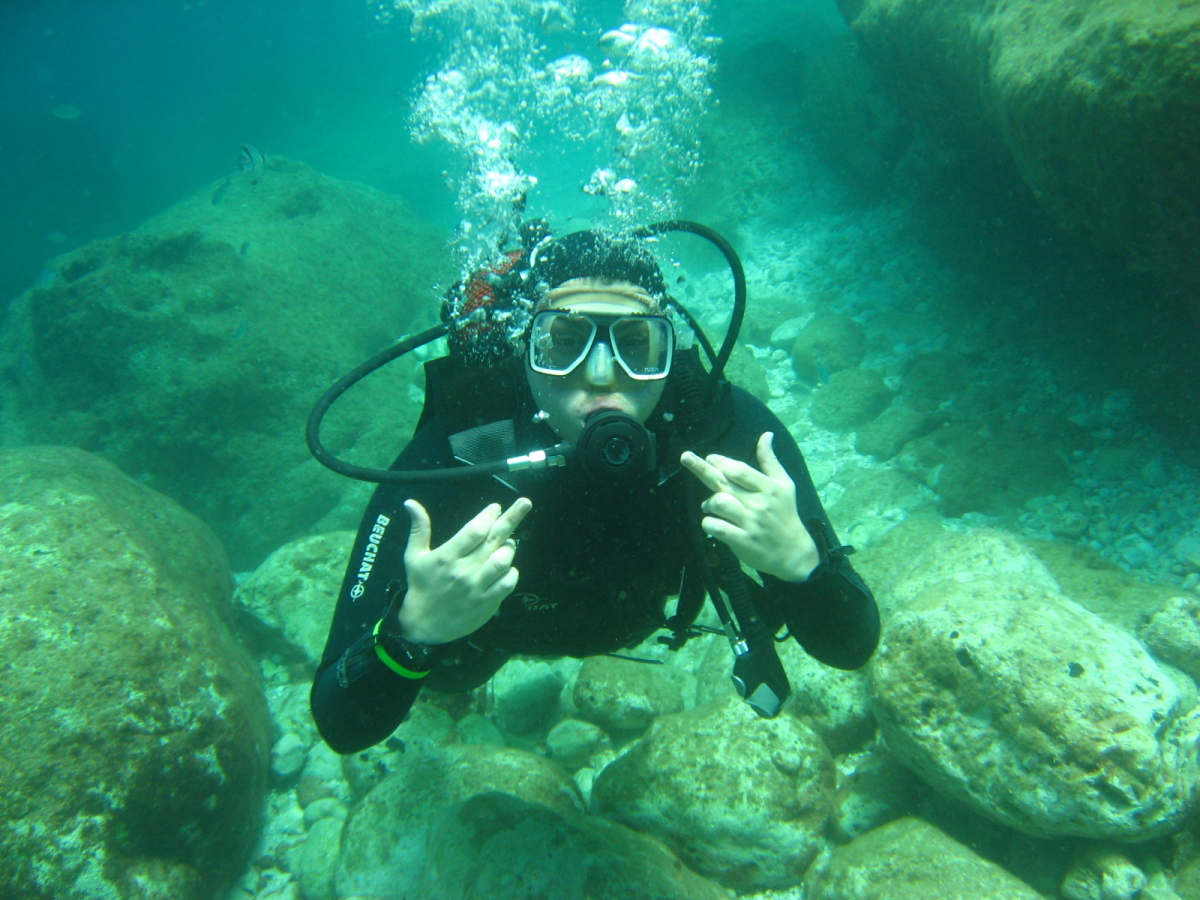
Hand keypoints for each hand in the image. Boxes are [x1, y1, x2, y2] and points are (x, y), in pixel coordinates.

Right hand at [396, 497, 531, 644]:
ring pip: (503, 561)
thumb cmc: (421, 586)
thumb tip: (411, 502)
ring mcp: (477, 588)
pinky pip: (508, 583)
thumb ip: (419, 528)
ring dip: (509, 549)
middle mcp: (464, 571)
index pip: (474, 531)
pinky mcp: (487, 602)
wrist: (424, 624)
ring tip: (508, 543)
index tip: (495, 508)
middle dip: (511, 518)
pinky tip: (506, 568)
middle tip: (525, 503)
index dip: (488, 516)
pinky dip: (511, 572)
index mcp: (447, 557)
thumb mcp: (414, 556)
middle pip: (493, 540)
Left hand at [681, 432, 818, 581]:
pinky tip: (711, 523)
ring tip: (709, 506)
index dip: (722, 461)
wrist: (794, 553)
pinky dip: (709, 523)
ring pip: (719, 503)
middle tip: (686, 457)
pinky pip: (718, 528)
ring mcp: (750, 523)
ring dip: (708, 503)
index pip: (740, 470)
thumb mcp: (784, 485)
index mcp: (768, 487)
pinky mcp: (743, 541)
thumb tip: (766, 435)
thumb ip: (770, 460)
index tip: (710, 457)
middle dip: (702, 468)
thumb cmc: (786, 514)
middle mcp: (759, 503)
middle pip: (725, 483)